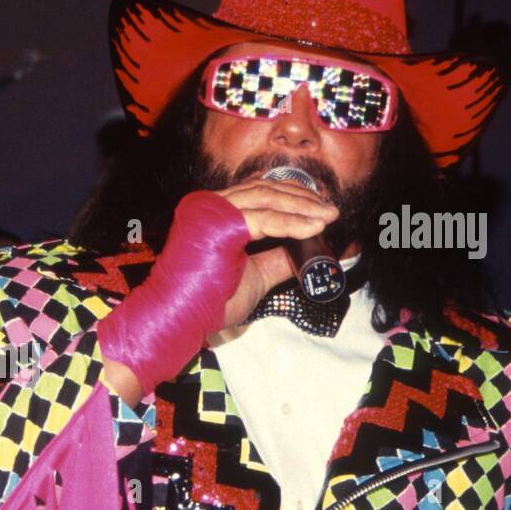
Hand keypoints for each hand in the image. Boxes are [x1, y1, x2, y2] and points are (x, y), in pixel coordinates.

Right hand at [98, 185, 335, 405]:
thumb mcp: (254, 276)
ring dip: (303, 207)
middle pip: (266, 190)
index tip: (321, 210)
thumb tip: (307, 251)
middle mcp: (209, 204)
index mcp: (214, 213)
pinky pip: (264, 218)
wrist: (179, 319)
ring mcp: (210, 210)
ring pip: (267, 198)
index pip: (259, 193)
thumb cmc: (208, 302)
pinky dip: (292, 222)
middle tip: (331, 211)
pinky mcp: (217, 224)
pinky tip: (313, 228)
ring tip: (328, 217)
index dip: (293, 198)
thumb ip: (277, 260)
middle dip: (303, 199)